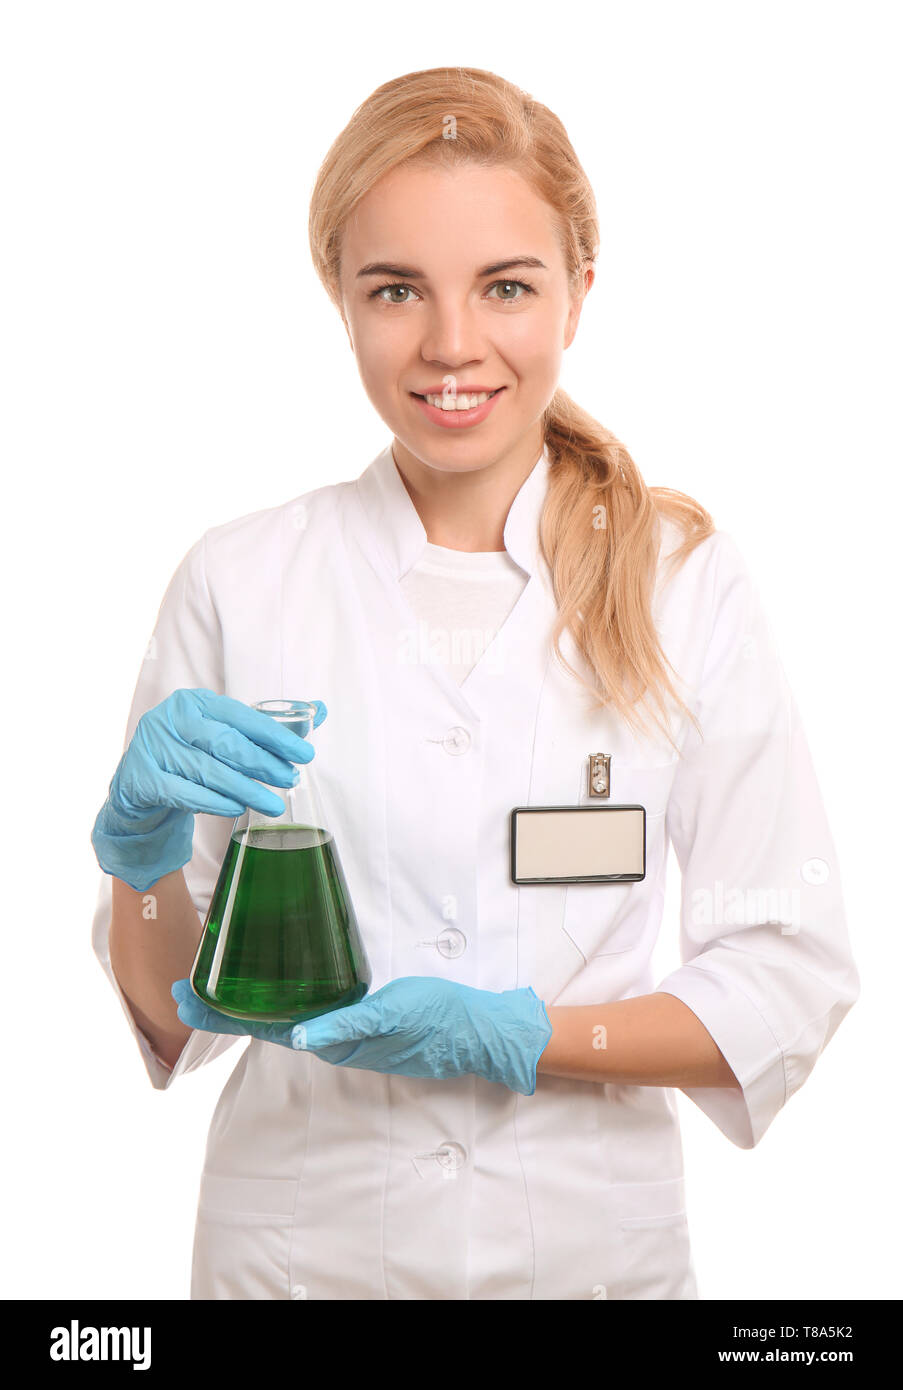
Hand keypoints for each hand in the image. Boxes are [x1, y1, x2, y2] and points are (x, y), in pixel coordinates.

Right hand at [92, 688, 325, 890]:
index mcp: (196, 701)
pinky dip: (214, 802)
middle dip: (263, 763)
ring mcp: (153, 748)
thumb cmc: (191, 756)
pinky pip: (184, 793)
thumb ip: (269, 726)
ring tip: (273, 804)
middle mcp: (171, 719)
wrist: (138, 786)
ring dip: (245, 789)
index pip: (242, 716)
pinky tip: (236, 809)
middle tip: (291, 780)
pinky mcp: (142, 778)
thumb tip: (320, 710)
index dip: (276, 736)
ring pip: (208, 771)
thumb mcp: (225, 735)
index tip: (305, 755)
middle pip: (226, 743)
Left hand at [172, 975, 552, 1095]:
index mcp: (330, 1038)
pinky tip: (276, 987)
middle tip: (182, 985)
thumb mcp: (391, 1014)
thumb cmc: (436, 1020)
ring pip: (281, 1016)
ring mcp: (341, 1029)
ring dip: (244, 1002)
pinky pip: (308, 1009)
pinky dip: (281, 998)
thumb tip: (300, 1037)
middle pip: (261, 1021)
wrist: (475, 1030)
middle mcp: (328, 1038)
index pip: (260, 1026)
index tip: (183, 999)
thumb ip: (346, 1025)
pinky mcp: (356, 1017)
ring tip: (212, 984)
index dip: (218, 1015)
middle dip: (219, 1006)